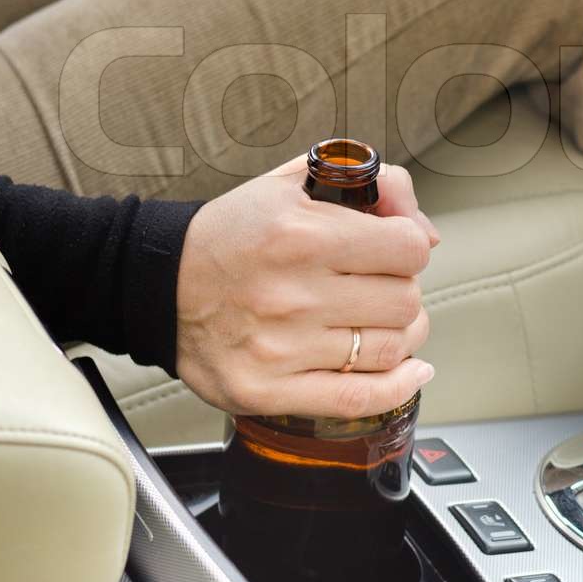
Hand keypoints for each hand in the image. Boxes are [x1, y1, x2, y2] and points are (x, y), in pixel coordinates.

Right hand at [175, 153, 438, 418]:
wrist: (156, 282)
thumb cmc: (231, 233)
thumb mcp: (294, 184)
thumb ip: (371, 185)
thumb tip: (426, 232)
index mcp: (302, 236)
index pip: (408, 249)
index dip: (410, 246)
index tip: (394, 250)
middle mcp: (294, 294)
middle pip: (405, 301)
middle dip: (403, 290)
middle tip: (379, 287)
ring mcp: (281, 348)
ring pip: (390, 348)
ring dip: (400, 336)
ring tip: (377, 322)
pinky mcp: (266, 391)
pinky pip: (359, 397)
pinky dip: (399, 387)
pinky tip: (410, 373)